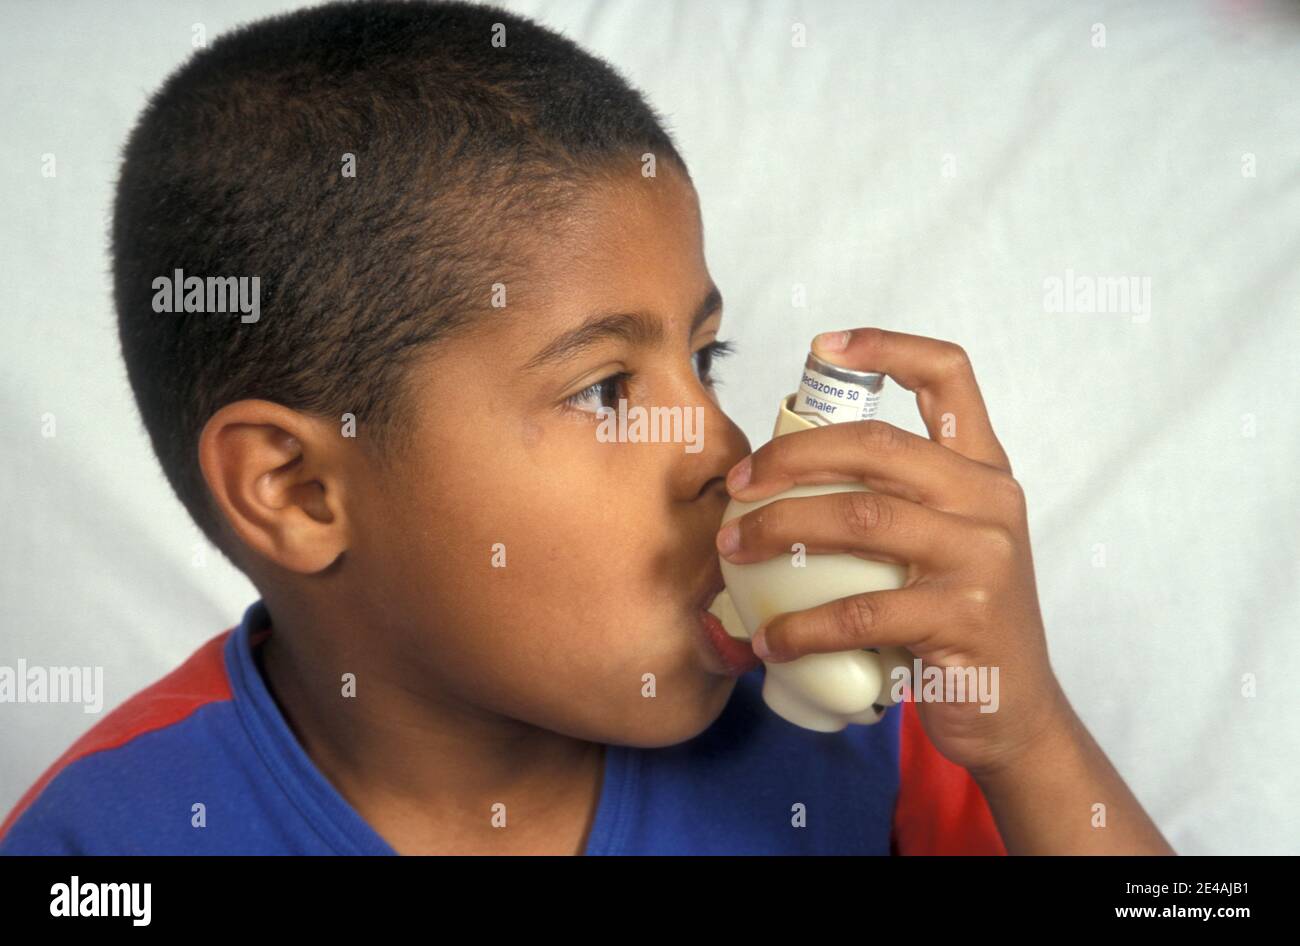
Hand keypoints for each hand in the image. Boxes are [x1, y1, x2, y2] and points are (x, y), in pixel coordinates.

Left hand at [716, 327, 1067, 776]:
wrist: (1016, 711)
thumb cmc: (959, 621)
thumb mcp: (948, 543)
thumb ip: (898, 500)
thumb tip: (787, 473)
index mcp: (984, 470)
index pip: (949, 375)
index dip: (885, 346)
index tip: (821, 347)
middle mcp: (989, 500)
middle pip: (876, 444)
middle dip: (790, 456)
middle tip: (737, 484)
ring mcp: (981, 557)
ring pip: (859, 518)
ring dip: (777, 531)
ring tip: (733, 552)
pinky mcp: (962, 617)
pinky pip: (860, 610)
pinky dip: (800, 625)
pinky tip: (769, 639)